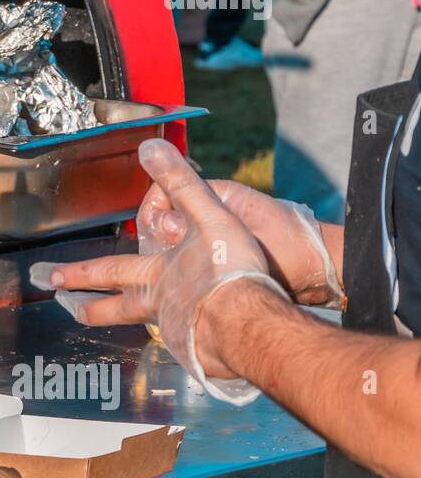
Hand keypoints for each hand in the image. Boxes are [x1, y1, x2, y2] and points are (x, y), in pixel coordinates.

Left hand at [31, 139, 284, 400]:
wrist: (254, 329)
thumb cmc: (231, 274)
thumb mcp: (208, 217)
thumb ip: (181, 184)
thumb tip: (150, 148)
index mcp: (153, 278)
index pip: (105, 271)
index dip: (76, 273)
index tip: (50, 277)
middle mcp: (158, 309)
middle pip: (111, 311)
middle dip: (83, 306)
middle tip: (63, 304)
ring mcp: (178, 336)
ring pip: (147, 328)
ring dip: (132, 323)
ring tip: (125, 323)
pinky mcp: (202, 359)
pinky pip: (188, 347)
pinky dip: (186, 342)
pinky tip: (194, 343)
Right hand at [137, 179, 341, 306]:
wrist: (322, 273)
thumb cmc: (292, 250)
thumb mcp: (243, 234)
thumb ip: (201, 228)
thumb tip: (164, 226)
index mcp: (220, 196)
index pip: (167, 192)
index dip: (155, 212)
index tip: (156, 234)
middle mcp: (216, 213)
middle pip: (168, 218)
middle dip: (158, 237)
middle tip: (158, 258)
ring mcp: (219, 235)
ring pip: (176, 241)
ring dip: (168, 255)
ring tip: (165, 275)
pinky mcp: (223, 257)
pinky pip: (190, 258)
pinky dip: (181, 269)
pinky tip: (179, 285)